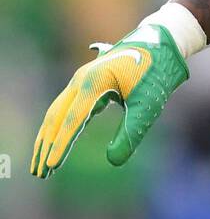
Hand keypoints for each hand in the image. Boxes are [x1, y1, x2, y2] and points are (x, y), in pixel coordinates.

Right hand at [31, 24, 188, 176]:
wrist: (160, 45)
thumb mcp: (148, 106)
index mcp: (94, 83)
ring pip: (57, 113)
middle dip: (46, 146)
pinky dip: (60, 130)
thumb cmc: (155, 74)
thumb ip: (131, 134)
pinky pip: (66, 110)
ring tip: (43, 166)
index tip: (51, 166)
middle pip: (55, 117)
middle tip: (40, 174)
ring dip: (49, 139)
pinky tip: (57, 146)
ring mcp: (81, 82)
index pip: (72, 120)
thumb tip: (113, 161)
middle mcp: (81, 80)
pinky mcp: (86, 86)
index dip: (61, 145)